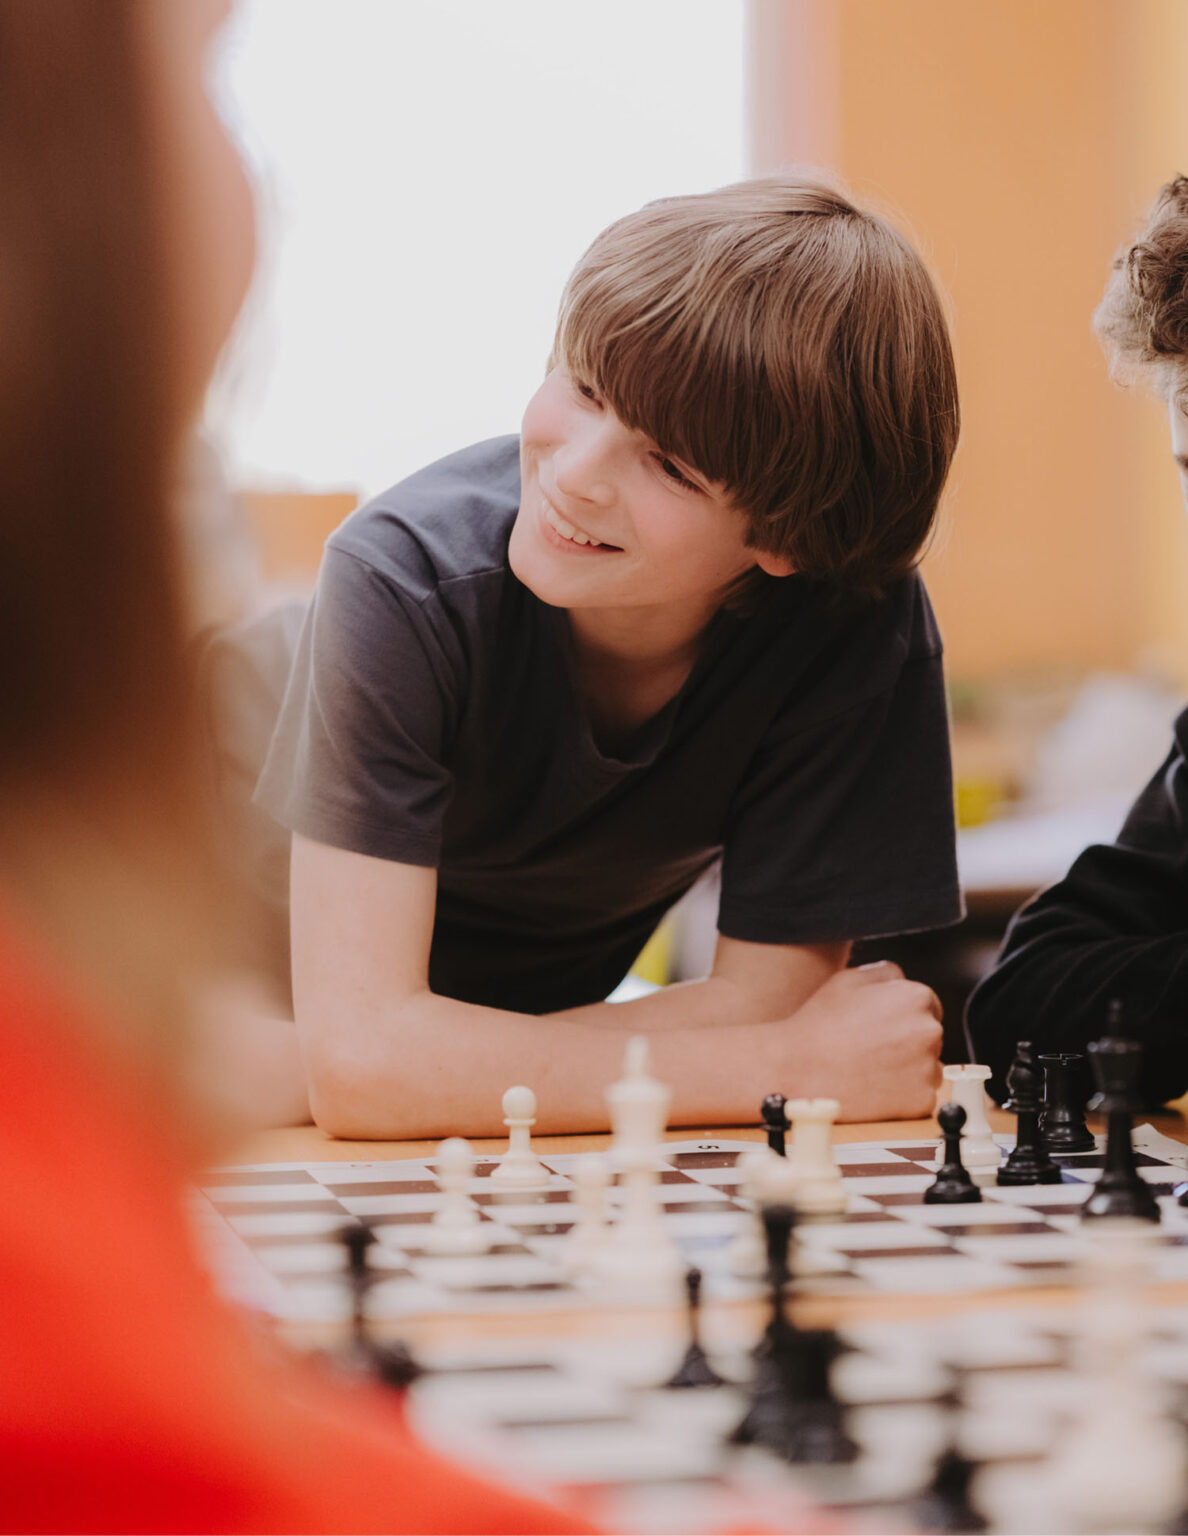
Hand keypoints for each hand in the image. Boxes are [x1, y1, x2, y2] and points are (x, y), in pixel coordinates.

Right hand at [784, 961, 942, 1120]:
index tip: (882, 1026)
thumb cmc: (819, 1025)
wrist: (798, 1069)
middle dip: (907, 1040)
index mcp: (916, 997)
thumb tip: (901, 979)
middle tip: (871, 1046)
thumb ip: (884, 973)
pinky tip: (874, 1086)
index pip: (927, 1004)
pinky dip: (903, 1095)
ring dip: (908, 1068)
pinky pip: (921, 1096)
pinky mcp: (922, 1101)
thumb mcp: (848, 979)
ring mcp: (927, 1068)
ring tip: (870, 1066)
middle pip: (928, 1035)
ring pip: (927, 1066)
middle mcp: (929, 1031)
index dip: (902, 1015)